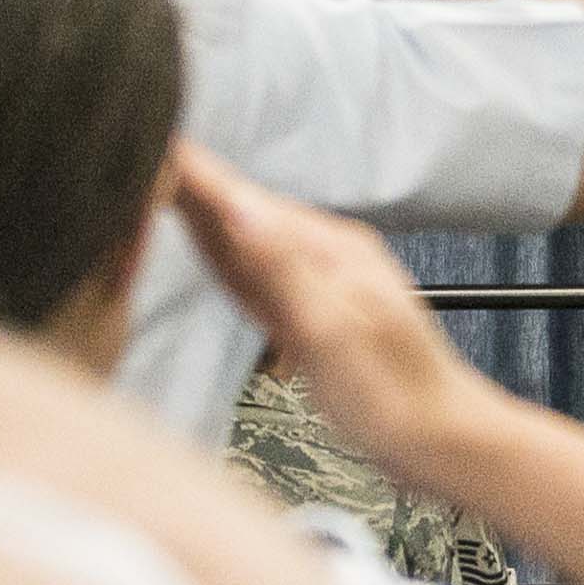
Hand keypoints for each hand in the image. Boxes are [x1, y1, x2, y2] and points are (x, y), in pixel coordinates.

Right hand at [166, 143, 489, 488]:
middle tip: (137, 153)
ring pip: (245, 243)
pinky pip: (256, 280)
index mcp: (329, 250)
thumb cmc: (400, 397)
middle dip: (190, 185)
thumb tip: (239, 211)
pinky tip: (206, 244)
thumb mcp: (334, 331)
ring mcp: (318, 286)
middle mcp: (323, 257)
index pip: (246, 201)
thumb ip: (283, 269)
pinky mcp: (311, 319)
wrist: (446, 442)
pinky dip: (224, 259)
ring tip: (157, 183)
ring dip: (202, 216)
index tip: (153, 142)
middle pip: (240, 214)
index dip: (195, 175)